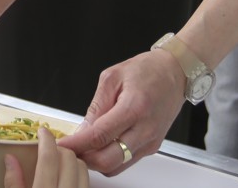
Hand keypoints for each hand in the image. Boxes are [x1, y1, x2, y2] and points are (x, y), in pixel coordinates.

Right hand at [4, 128, 88, 187]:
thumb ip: (13, 183)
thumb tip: (10, 159)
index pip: (48, 158)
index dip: (45, 140)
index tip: (42, 132)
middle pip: (69, 158)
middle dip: (58, 149)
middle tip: (47, 149)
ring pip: (83, 168)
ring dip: (71, 160)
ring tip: (58, 162)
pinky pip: (87, 182)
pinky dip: (79, 173)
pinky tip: (68, 177)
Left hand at [56, 50, 185, 174]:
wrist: (175, 73)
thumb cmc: (147, 70)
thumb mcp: (113, 77)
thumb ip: (97, 106)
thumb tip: (82, 130)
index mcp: (134, 108)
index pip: (99, 136)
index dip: (77, 145)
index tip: (62, 146)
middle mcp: (145, 130)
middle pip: (108, 161)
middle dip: (84, 159)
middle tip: (69, 149)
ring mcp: (151, 142)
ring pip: (117, 167)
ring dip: (96, 162)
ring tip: (83, 147)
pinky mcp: (152, 147)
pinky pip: (126, 161)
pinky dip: (109, 158)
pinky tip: (100, 146)